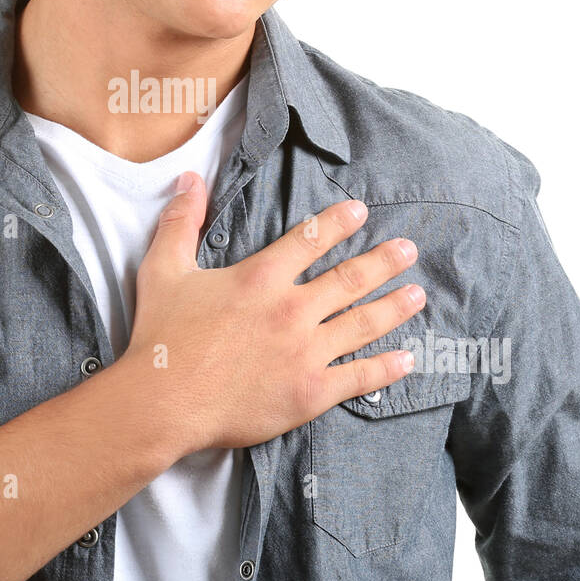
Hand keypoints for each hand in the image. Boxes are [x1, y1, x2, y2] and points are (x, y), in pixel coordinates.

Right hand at [119, 171, 424, 452]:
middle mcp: (291, 310)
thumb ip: (180, 221)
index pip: (311, 239)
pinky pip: (359, 377)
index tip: (362, 212)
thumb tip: (189, 179)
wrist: (163, 401)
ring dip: (394, 307)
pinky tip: (407, 359)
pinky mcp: (310, 393)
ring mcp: (305, 353)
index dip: (339, 222)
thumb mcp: (163, 269)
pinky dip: (386, 367)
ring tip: (418, 294)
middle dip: (384, 261)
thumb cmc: (161, 337)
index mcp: (261, 278)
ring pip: (363, 323)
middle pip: (350, 278)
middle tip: (409, 250)